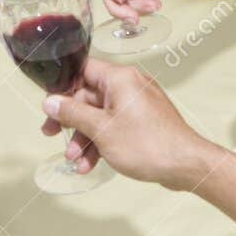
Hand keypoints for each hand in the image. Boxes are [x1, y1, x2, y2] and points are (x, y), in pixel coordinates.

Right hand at [39, 56, 217, 188]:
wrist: (185, 165)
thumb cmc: (147, 144)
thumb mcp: (101, 129)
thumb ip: (72, 114)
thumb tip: (50, 102)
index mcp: (120, 78)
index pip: (83, 70)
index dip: (63, 87)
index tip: (50, 106)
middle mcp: (129, 86)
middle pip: (89, 97)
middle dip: (72, 122)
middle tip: (53, 136)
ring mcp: (137, 105)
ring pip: (100, 116)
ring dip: (85, 138)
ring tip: (76, 162)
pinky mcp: (143, 122)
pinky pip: (115, 127)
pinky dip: (102, 143)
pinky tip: (91, 164)